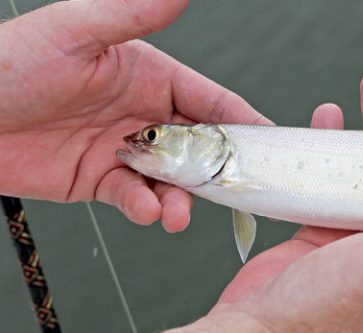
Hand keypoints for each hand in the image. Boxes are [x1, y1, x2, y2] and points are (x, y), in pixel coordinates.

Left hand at [0, 0, 266, 231]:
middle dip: (216, 172)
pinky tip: (145, 211)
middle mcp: (144, 113)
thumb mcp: (77, 31)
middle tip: (230, 193)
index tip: (271, 146)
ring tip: (177, 216)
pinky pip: (134, 198)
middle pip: (200, 147)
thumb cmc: (11, 62)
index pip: (211, 100)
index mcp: (149, 75)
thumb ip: (135, 14)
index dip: (243, 123)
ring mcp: (124, 149)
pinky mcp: (99, 180)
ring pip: (172, 181)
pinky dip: (145, 208)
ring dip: (182, 200)